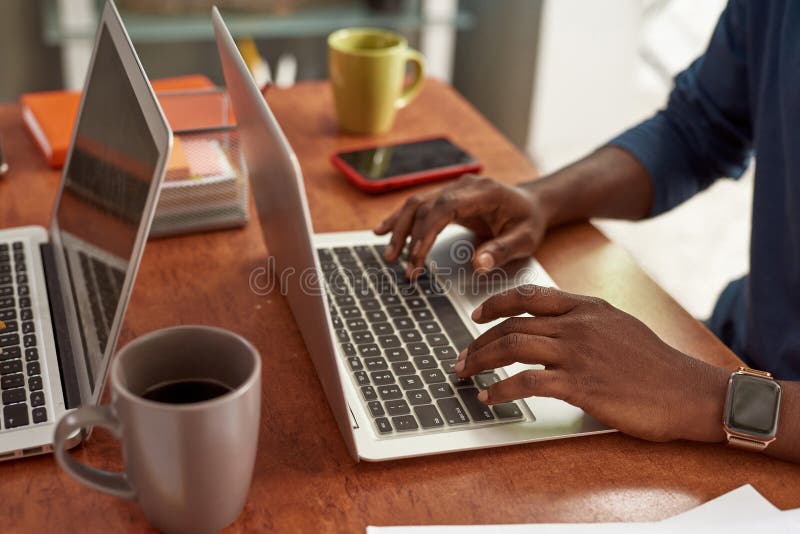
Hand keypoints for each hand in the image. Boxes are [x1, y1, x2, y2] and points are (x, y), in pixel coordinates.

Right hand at [373, 175, 548, 276]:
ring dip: (399, 230)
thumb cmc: (528, 221)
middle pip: (425, 206)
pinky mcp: (445, 198)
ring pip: (416, 204)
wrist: (531, 204)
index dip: (428, 231)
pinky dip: (399, 219)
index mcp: (483, 192)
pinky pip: (418, 206)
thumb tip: (478, 265)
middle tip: (404, 268)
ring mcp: (452, 189)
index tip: (418, 256)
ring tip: (389, 256)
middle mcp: (463, 186)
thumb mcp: (524, 240)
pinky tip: (381, 231)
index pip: (446, 207)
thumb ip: (502, 251)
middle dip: (409, 238)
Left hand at [455, 285, 729, 442]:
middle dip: (479, 340)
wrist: (688, 391)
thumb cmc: (656, 365)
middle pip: (512, 325)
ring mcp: (577, 353)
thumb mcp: (620, 326)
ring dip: (481, 361)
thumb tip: (554, 327)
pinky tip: (489, 397)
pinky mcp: (580, 385)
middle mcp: (577, 325)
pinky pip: (526, 382)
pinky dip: (500, 389)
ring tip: (465, 373)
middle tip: (462, 356)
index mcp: (586, 308)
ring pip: (512, 347)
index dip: (496, 303)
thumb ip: (585, 322)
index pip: (528, 296)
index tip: (477, 314)